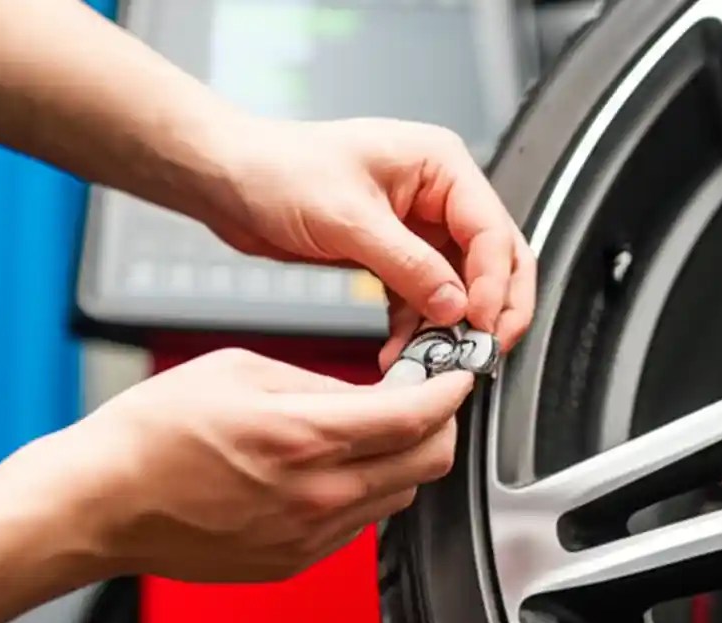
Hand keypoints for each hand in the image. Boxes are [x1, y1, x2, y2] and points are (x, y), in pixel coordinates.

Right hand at [41, 348, 472, 582]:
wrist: (102, 502)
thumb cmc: (152, 436)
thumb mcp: (240, 370)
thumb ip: (318, 382)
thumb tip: (366, 391)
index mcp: (305, 437)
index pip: (416, 418)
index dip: (451, 392)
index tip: (458, 376)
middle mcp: (317, 494)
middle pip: (426, 463)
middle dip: (439, 425)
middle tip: (426, 400)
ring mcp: (309, 535)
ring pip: (398, 495)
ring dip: (403, 460)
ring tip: (375, 431)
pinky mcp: (296, 560)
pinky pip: (359, 523)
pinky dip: (365, 490)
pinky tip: (335, 467)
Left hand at [203, 117, 535, 367]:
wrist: (227, 179)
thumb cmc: (277, 169)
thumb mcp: (349, 219)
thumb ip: (409, 265)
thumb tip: (456, 305)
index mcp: (441, 165)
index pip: (491, 230)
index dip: (492, 282)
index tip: (478, 322)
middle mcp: (439, 194)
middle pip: (494, 259)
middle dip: (491, 308)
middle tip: (482, 349)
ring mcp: (420, 226)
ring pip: (463, 286)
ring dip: (451, 325)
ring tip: (433, 359)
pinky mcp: (396, 255)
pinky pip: (426, 299)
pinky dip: (419, 329)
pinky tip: (401, 352)